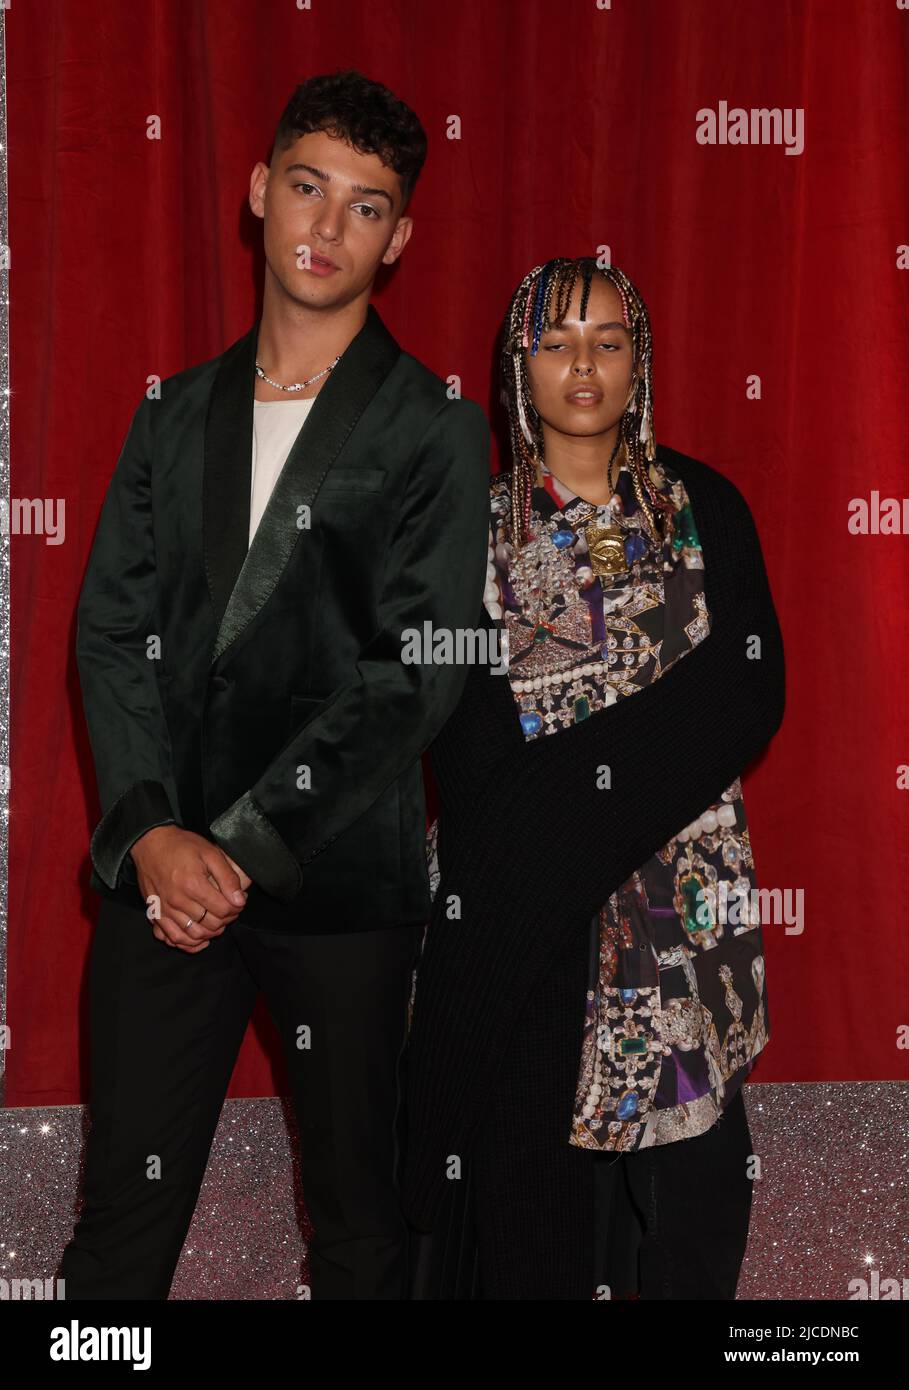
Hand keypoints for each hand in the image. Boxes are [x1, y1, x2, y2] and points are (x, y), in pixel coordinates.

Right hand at [130, 826, 248, 952]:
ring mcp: (165, 910)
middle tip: (230, 909)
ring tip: (217, 921)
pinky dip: (189, 943)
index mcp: (193, 885)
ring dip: (211, 932)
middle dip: (226, 920)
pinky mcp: (156, 914)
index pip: (223, 910)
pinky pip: (173, 938)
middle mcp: (177, 901)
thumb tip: (240, 900)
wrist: (151, 844)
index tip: (239, 900)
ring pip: (194, 935)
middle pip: (211, 924)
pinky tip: (200, 937)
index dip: (236, 908)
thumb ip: (228, 877)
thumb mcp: (210, 853)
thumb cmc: (182, 846)